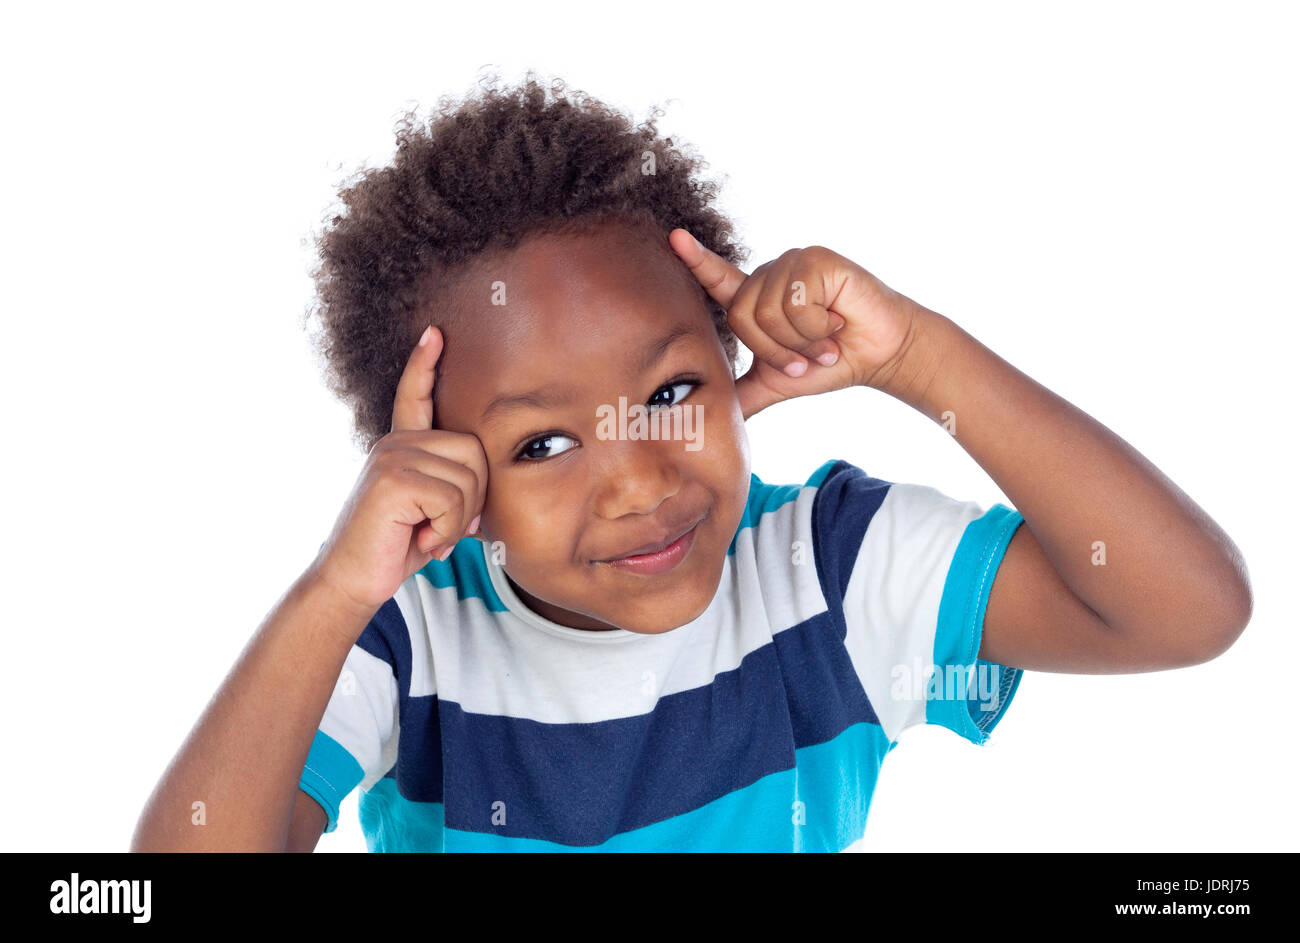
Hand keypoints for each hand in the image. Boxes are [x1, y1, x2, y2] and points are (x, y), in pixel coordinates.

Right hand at [308, 325, 488, 618]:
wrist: (354, 581)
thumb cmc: (397, 549)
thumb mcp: (434, 513)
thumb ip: (457, 488)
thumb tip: (489, 481)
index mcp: (402, 447)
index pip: (414, 397)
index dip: (424, 366)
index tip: (435, 333)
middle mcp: (394, 443)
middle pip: (475, 451)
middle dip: (474, 499)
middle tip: (444, 529)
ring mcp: (391, 456)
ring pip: (468, 478)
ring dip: (460, 520)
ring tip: (429, 536)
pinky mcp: (392, 478)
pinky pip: (453, 499)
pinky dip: (448, 530)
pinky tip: (421, 541)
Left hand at [668, 230, 922, 419]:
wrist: (879, 355)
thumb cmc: (830, 363)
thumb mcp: (777, 382)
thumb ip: (742, 394)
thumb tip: (708, 420)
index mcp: (757, 299)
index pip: (719, 279)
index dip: (697, 260)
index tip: (674, 238)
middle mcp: (770, 276)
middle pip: (741, 317)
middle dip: (776, 351)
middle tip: (808, 356)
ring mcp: (792, 263)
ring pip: (768, 312)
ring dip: (801, 340)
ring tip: (825, 339)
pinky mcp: (815, 259)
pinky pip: (795, 302)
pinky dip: (817, 325)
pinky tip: (837, 320)